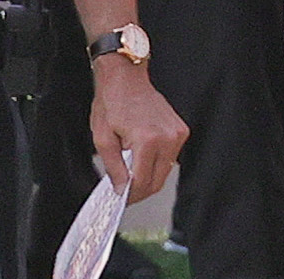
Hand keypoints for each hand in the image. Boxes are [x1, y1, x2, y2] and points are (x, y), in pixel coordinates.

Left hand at [90, 59, 187, 202]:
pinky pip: (170, 158)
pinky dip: (156, 162)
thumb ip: (113, 167)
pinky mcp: (181, 132)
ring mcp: (177, 136)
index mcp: (147, 140)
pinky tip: (143, 154)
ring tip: (133, 168)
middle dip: (141, 189)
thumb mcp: (102, 136)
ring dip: (149, 176)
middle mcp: (167, 139)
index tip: (124, 198)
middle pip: (157, 181)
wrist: (125, 75)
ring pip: (165, 172)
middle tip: (127, 190)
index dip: (132, 195)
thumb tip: (122, 189)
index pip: (143, 182)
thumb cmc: (113, 99)